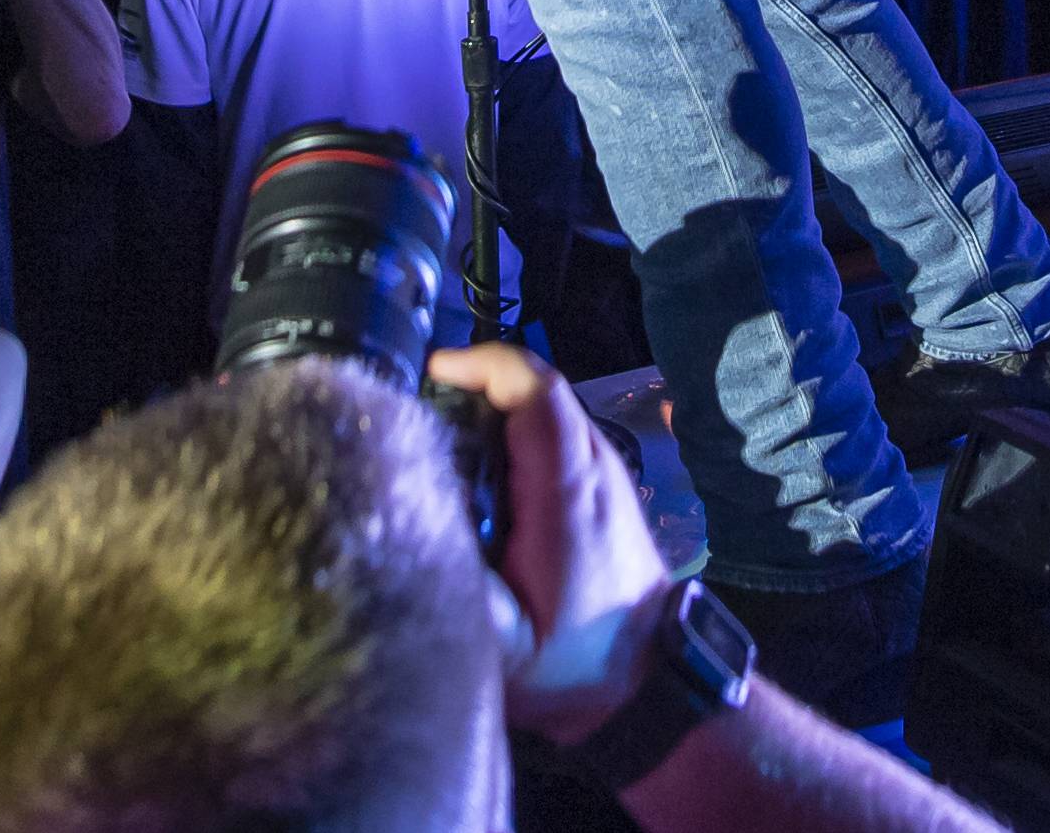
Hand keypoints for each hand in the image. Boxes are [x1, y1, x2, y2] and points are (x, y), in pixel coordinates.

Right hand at [424, 341, 677, 744]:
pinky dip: (509, 440)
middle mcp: (593, 466)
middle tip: (415, 417)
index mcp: (569, 488)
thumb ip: (454, 586)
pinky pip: (551, 439)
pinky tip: (476, 480)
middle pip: (533, 390)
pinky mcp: (601, 491)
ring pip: (542, 413)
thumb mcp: (506, 647)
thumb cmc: (580, 666)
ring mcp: (603, 475)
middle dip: (472, 389)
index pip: (534, 388)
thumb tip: (397, 531)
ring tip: (437, 446)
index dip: (480, 364)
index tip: (431, 373)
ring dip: (490, 415)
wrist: (652, 684)